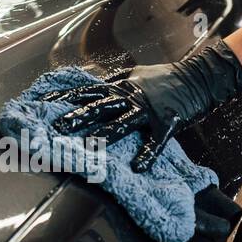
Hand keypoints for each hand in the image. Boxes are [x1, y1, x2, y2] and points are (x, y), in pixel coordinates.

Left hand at [44, 39, 241, 171]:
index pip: (87, 91)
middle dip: (77, 118)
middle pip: (99, 107)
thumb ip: (115, 79)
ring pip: (122, 123)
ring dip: (103, 136)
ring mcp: (148, 111)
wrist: (197, 78)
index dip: (65, 98)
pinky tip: (137, 167)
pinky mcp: (167, 124)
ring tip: (86, 148)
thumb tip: (94, 82)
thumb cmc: (166, 78)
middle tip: (56, 129)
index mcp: (121, 87)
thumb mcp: (136, 74)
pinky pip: (156, 142)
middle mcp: (130, 97)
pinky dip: (147, 154)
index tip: (43, 104)